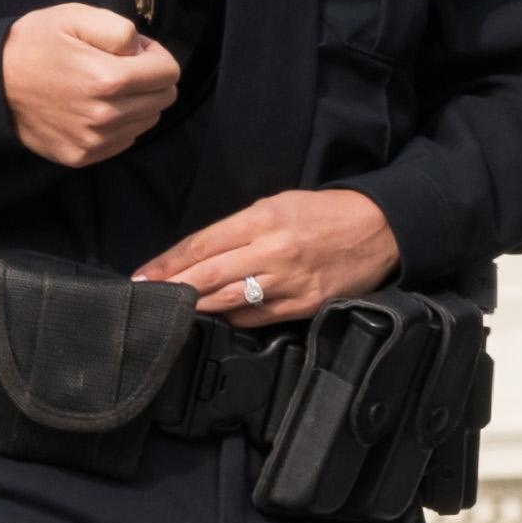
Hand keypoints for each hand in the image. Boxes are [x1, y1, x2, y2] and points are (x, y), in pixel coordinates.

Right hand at [1, 3, 180, 166]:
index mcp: (109, 78)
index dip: (155, 55)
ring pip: (147, 121)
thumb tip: (142, 51)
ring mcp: (94, 140)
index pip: (169, 72)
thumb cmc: (33, 44)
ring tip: (105, 86)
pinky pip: (124, 140)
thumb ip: (119, 28)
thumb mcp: (74, 16)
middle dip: (150, 79)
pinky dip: (119, 124)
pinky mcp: (82, 156)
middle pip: (163, 99)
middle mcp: (106, 116)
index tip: (134, 50)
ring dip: (137, 102)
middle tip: (120, 66)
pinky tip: (95, 107)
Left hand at [136, 188, 403, 327]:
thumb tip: (199, 255)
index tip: (142, 275)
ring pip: (227, 302)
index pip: (202, 244)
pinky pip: (255, 317)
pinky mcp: (304, 306)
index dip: (168, 263)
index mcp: (263, 219)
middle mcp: (273, 251)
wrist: (379, 229)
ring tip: (171, 310)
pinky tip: (215, 316)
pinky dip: (230, 317)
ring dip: (195, 307)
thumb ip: (238, 229)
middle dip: (171, 288)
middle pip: (208, 275)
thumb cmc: (323, 213)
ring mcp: (289, 282)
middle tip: (144, 297)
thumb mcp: (277, 204)